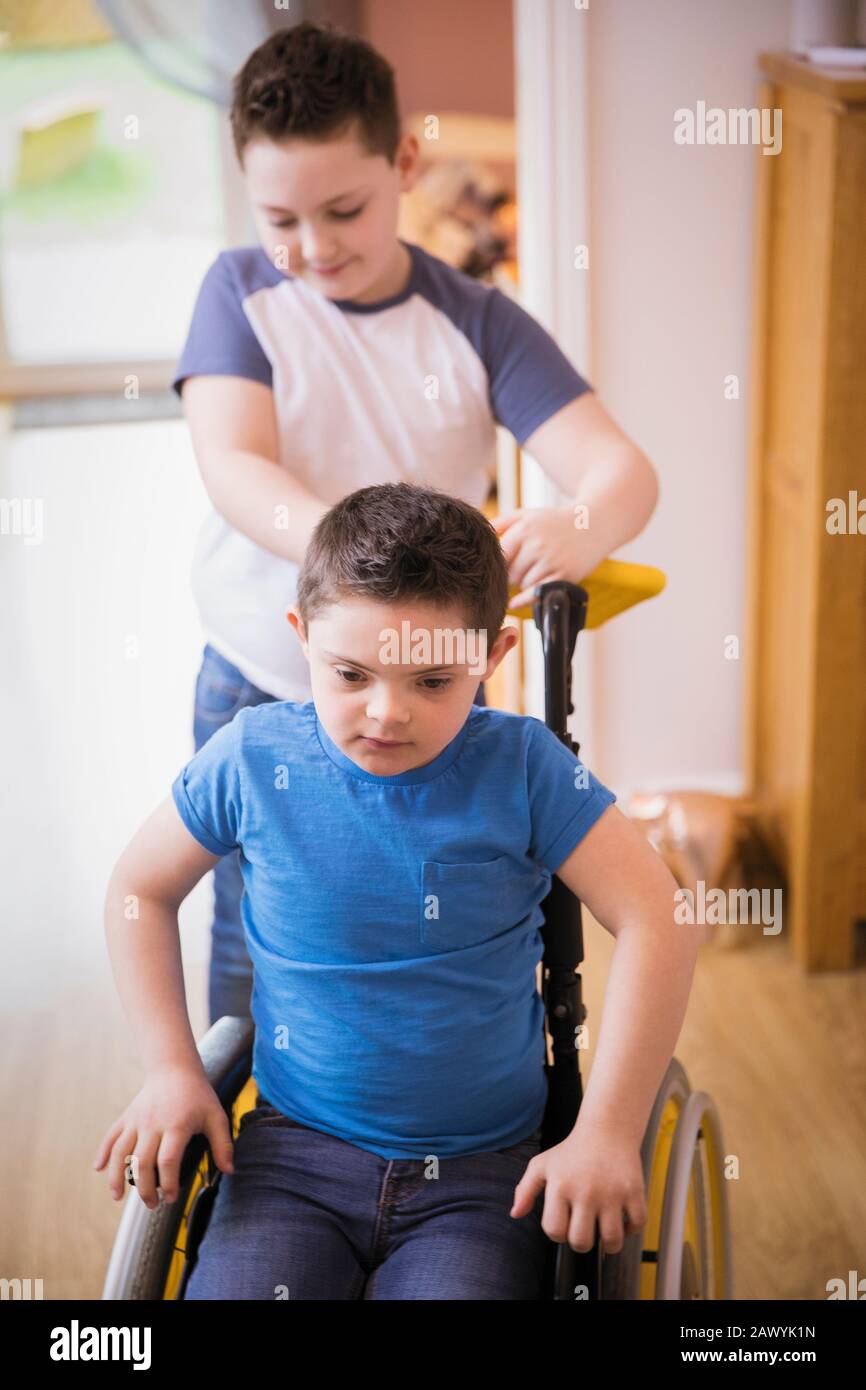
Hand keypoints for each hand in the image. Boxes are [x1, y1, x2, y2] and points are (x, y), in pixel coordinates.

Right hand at [91, 1061, 234, 1209]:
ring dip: (117, 1177)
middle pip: (142, 1162)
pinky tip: (98, 1169)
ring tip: (118, 1197)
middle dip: (144, 1188)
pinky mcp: (126, 1117)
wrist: (174, 1069)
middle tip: (151, 1204)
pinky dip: (103, 1153)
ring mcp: (136, 1120)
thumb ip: (223, 1145)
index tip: (171, 1198)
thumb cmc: (198, 1096)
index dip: (168, 1183)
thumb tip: (230, 1171)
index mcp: (177, 1125)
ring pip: (121, 1152)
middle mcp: (153, 1124)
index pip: (168, 1160)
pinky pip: (111, 1136)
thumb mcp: (216, 1117)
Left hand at [491, 507, 596, 610]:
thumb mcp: (527, 514)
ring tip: (531, 574)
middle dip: (510, 576)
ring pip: (523, 584)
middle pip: (509, 573)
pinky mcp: (565, 574)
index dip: (497, 566)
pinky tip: (518, 602)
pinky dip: (527, 599)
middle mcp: (537, 544)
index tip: (498, 569)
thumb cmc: (554, 521)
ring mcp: (552, 560)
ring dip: (523, 585)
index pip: (499, 557)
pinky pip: (539, 593)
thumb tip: (477, 534)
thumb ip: (501, 523)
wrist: (594, 523)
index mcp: (524, 528)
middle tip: (518, 573)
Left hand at [509, 1126, 646, 1254]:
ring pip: (612, 1240)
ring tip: (605, 1232)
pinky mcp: (634, 1191)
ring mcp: (612, 1192)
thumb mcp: (541, 1165)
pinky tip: (623, 1221)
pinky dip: (632, 1230)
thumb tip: (515, 1214)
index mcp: (560, 1186)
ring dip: (609, 1244)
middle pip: (582, 1242)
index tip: (565, 1223)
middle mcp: (586, 1191)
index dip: (558, 1234)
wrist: (606, 1130)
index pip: (554, 1231)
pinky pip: (637, 1225)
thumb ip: (525, 1190)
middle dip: (582, 1242)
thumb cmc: (570, 1152)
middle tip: (585, 1230)